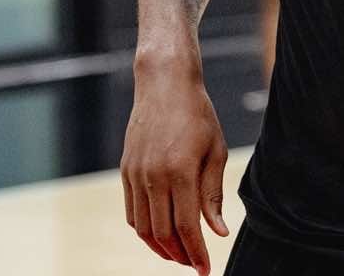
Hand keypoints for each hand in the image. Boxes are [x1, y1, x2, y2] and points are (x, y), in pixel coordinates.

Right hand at [121, 61, 230, 274]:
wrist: (164, 85)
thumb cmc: (198, 116)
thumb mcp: (215, 151)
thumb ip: (213, 195)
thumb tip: (218, 232)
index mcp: (179, 171)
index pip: (186, 226)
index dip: (196, 252)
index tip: (205, 269)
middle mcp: (152, 176)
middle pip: (163, 232)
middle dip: (179, 255)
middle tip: (194, 263)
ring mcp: (135, 175)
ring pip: (143, 227)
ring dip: (160, 247)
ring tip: (178, 254)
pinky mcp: (125, 171)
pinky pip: (132, 212)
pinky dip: (145, 230)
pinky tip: (160, 234)